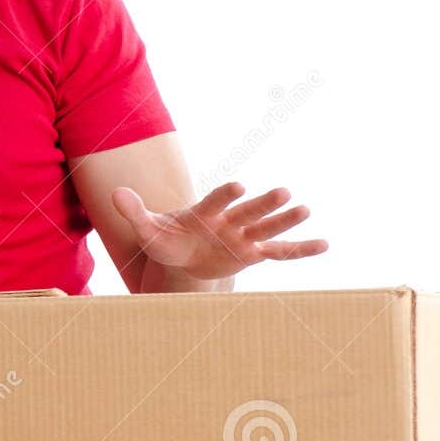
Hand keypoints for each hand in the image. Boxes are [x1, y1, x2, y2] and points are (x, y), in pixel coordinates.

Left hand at [112, 181, 326, 279]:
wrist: (180, 255)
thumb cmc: (165, 238)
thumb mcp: (147, 229)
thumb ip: (134, 212)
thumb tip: (114, 193)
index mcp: (204, 212)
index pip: (216, 200)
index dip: (226, 194)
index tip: (238, 185)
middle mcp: (228, 220)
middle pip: (248, 211)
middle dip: (264, 203)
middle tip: (283, 190)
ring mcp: (243, 236)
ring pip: (267, 228)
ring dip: (285, 220)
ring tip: (305, 209)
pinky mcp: (252, 254)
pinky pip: (280, 253)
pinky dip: (301, 250)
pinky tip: (325, 244)